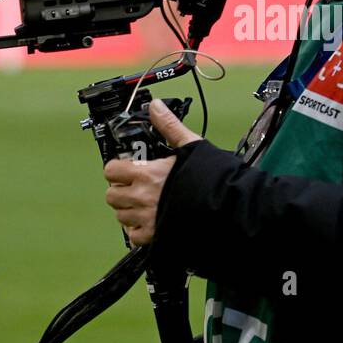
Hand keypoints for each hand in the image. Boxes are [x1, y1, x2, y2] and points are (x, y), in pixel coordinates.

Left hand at [102, 99, 202, 246]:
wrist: (230, 208)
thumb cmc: (213, 178)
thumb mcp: (192, 146)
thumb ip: (169, 126)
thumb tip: (156, 107)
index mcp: (147, 174)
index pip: (111, 170)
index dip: (118, 169)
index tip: (127, 169)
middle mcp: (142, 196)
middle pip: (112, 195)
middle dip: (121, 190)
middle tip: (136, 187)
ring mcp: (147, 218)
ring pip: (120, 216)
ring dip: (128, 210)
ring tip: (145, 205)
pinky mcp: (155, 236)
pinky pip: (133, 236)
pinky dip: (138, 230)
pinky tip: (150, 222)